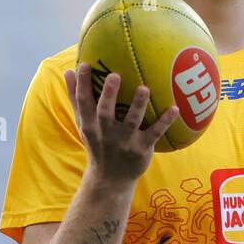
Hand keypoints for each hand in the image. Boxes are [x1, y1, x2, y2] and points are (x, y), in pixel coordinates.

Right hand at [64, 64, 180, 185]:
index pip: (83, 103)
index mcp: (90, 125)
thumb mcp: (84, 124)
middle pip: (105, 112)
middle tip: (114, 75)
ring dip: (138, 105)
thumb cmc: (98, 144)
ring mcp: (124, 141)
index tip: (84, 65)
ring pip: (132, 121)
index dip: (82, 84)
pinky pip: (155, 133)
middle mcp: (106, 133)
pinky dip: (165, 122)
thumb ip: (77, 99)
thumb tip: (69, 71)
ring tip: (144, 88)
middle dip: (109, 94)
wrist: (110, 179)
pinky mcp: (141, 149)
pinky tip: (175, 108)